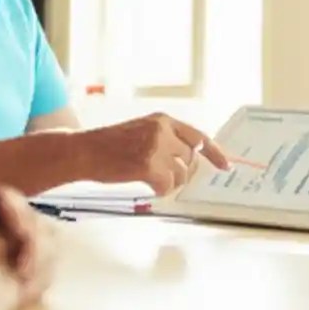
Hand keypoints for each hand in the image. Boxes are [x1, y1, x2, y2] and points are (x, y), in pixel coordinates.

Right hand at [77, 113, 229, 194]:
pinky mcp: (148, 166)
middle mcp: (162, 131)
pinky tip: (144, 183)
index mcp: (162, 120)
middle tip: (162, 174)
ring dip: (169, 181)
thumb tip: (189, 160)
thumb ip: (166, 140)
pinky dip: (158, 190)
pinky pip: (167, 186)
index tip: (225, 165)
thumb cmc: (109, 145)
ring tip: (148, 177)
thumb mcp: (141, 131)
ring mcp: (156, 148)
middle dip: (182, 171)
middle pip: (190, 158)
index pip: (198, 136)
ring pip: (181, 174)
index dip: (214, 152)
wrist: (83, 150)